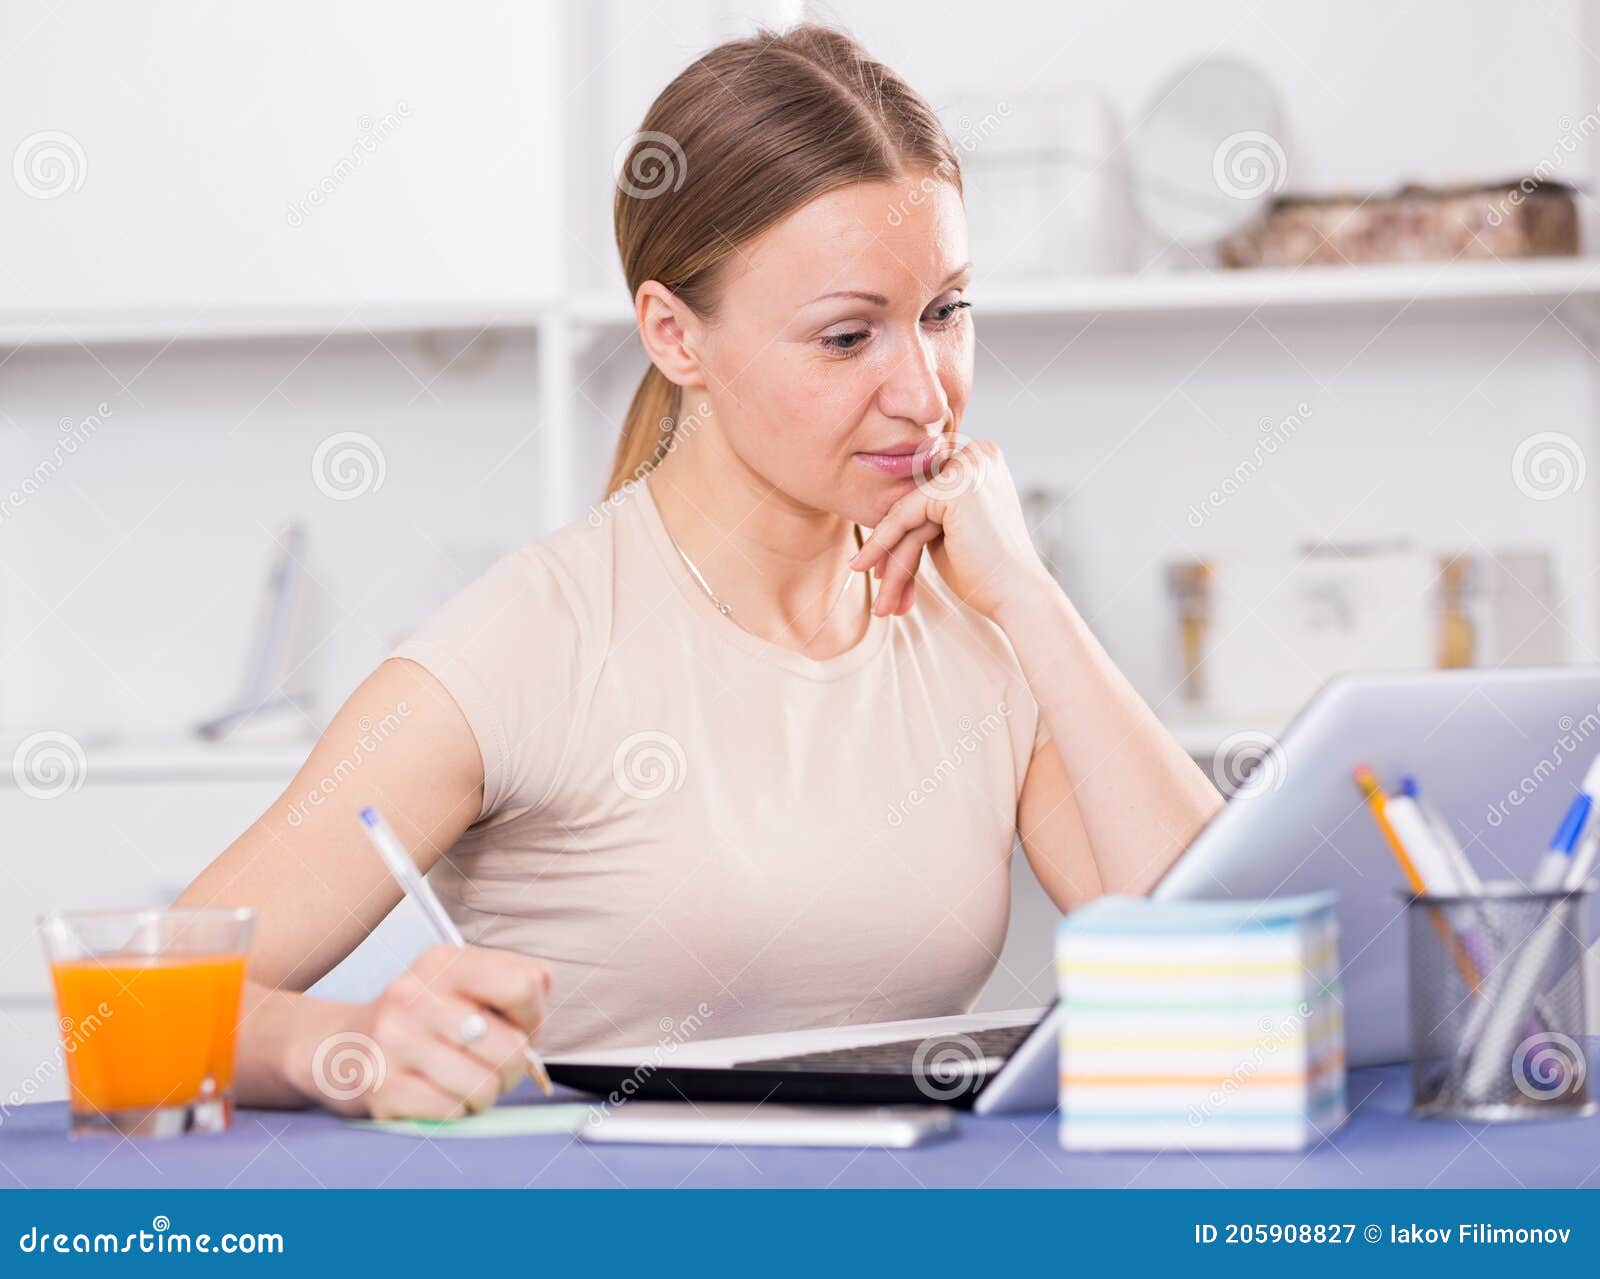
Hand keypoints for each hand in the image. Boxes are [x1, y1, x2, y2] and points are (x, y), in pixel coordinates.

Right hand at [293, 944, 549, 1119]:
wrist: (339, 1047)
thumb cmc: (420, 1019)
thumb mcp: (459, 982)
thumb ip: (512, 983)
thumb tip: (540, 1004)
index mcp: (443, 962)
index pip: (525, 986)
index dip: (533, 1017)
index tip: (517, 1027)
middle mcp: (415, 995)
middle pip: (511, 1046)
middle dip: (514, 1067)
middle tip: (494, 1066)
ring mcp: (395, 1042)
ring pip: (485, 1085)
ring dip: (485, 1094)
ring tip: (464, 1080)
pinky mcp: (382, 1088)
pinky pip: (452, 1111)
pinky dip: (456, 1111)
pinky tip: (437, 1095)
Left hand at [849, 436, 1052, 620]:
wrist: (1017, 595)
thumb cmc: (986, 570)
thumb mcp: (949, 529)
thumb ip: (924, 508)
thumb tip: (880, 505)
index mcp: (980, 457)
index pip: (921, 485)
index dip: (897, 524)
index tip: (876, 560)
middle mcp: (978, 452)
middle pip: (913, 498)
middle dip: (889, 541)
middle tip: (872, 575)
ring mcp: (968, 464)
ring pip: (906, 510)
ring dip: (885, 552)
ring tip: (875, 591)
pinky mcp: (956, 484)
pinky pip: (904, 515)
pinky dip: (882, 543)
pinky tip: (862, 567)